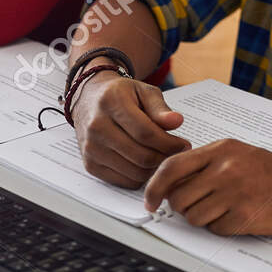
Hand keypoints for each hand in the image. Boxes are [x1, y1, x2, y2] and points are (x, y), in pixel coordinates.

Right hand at [73, 73, 190, 187]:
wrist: (88, 100)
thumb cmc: (120, 95)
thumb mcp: (143, 91)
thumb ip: (160, 108)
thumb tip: (177, 121)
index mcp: (111, 103)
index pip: (146, 133)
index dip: (169, 143)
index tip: (184, 144)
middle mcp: (96, 127)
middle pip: (141, 155)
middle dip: (165, 157)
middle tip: (177, 153)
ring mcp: (91, 148)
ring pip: (134, 172)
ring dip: (154, 169)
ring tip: (163, 156)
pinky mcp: (90, 165)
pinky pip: (124, 181)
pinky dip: (140, 177)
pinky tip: (147, 164)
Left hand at [143, 141, 271, 235]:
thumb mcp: (238, 155)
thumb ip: (206, 164)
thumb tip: (169, 185)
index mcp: (221, 149)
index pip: (172, 167)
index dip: (154, 187)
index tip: (150, 201)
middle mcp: (225, 168)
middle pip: (178, 198)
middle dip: (184, 208)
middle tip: (203, 206)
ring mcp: (235, 192)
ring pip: (193, 217)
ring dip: (205, 219)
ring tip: (226, 209)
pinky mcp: (245, 215)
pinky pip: (216, 230)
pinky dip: (224, 228)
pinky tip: (241, 216)